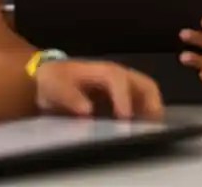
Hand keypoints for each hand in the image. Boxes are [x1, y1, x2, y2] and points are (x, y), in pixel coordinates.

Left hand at [34, 60, 163, 119]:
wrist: (50, 78)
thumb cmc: (55, 81)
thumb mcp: (55, 87)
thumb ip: (70, 98)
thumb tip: (87, 112)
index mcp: (103, 71)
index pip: (119, 80)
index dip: (124, 98)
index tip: (125, 118)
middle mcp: (119, 76)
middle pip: (145, 84)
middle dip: (151, 103)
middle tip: (151, 125)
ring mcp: (123, 86)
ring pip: (147, 94)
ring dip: (151, 110)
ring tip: (150, 130)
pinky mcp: (122, 97)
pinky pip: (140, 103)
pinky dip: (145, 115)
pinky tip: (140, 129)